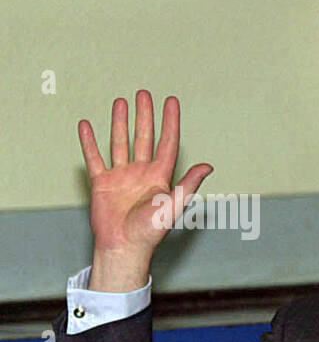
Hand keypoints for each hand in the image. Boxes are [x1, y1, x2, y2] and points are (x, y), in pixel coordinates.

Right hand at [77, 91, 211, 287]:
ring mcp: (121, 176)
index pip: (167, 142)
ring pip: (120, 142)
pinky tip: (87, 125)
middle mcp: (141, 173)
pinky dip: (89, 142)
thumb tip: (208, 166)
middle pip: (143, 137)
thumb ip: (188, 184)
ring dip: (120, 123)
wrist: (124, 247)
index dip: (170, 122)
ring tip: (121, 102)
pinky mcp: (102, 182)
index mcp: (160, 176)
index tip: (171, 101)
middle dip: (145, 115)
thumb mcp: (173, 206)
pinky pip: (95, 157)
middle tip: (144, 93)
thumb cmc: (151, 232)